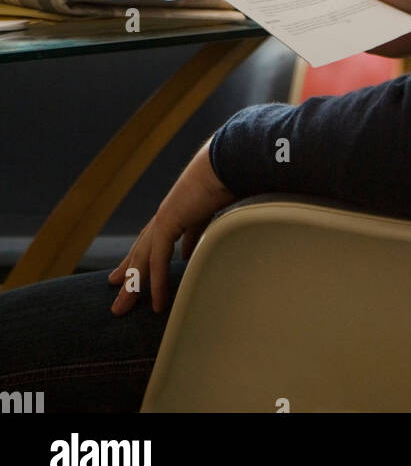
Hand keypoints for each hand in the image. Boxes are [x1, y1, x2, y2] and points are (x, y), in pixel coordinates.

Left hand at [107, 138, 234, 314]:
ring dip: (133, 283)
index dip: (155, 251)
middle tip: (117, 285)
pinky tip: (157, 302)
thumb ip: (224, 220)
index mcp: (186, 206)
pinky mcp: (168, 222)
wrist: (231, 159)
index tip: (150, 267)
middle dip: (131, 267)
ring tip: (122, 306)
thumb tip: (234, 232)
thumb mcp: (229, 203)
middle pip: (145, 246)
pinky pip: (158, 260)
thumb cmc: (238, 175)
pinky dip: (156, 283)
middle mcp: (172, 210)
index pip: (163, 234)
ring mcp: (167, 215)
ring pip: (143, 257)